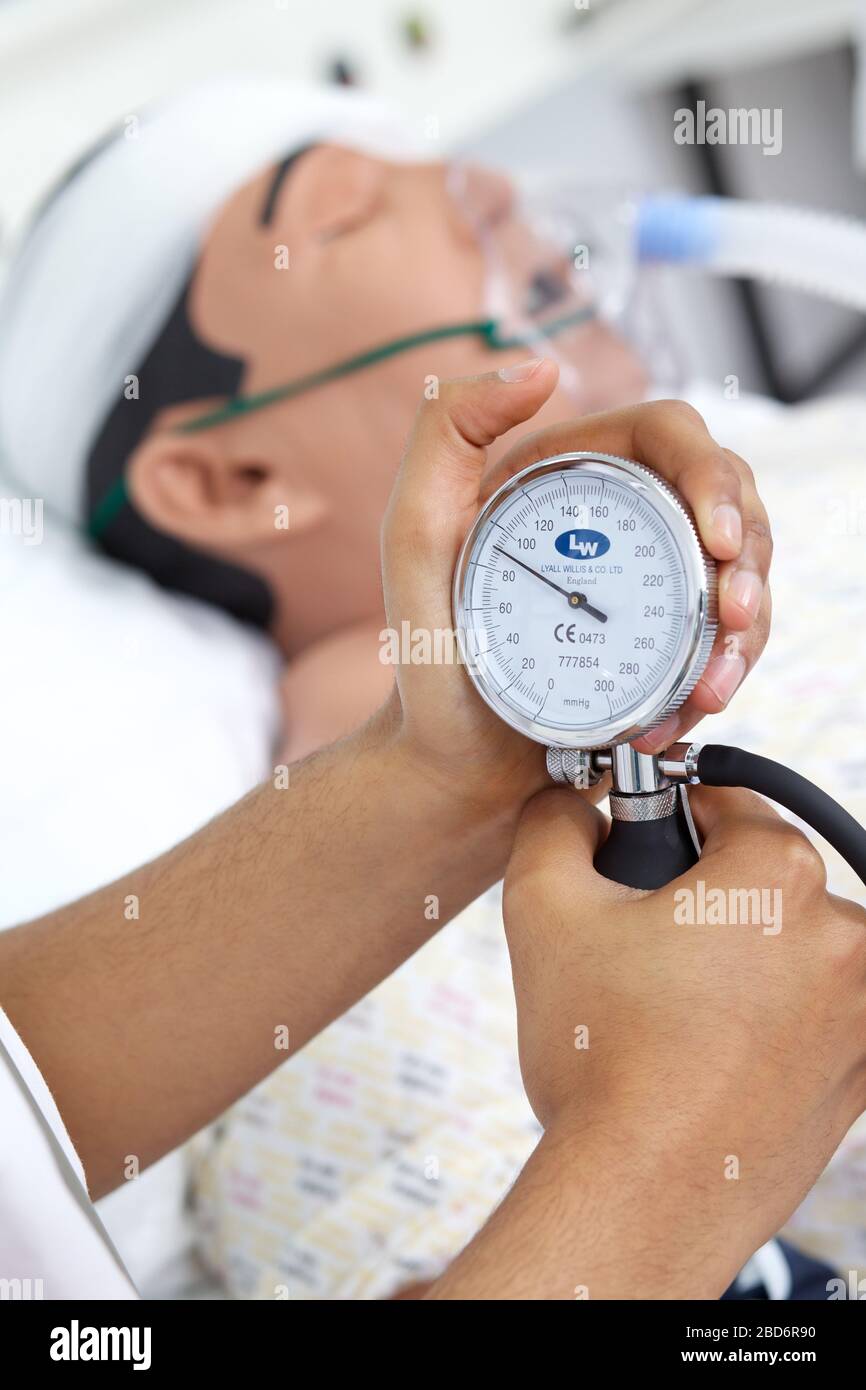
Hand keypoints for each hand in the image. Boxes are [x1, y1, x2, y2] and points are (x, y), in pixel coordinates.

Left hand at [382, 367, 771, 816]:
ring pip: (741, 572)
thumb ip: (448, 430)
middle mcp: (622, 519)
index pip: (670, 437)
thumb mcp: (415, 530)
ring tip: (710, 683)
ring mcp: (651, 583)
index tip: (718, 537)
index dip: (712, 475)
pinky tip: (692, 706)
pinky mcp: (668, 643)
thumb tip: (541, 369)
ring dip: (746, 626)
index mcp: (574, 474)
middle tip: (731, 615)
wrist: (453, 756)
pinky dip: (725, 673)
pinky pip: (728, 642)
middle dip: (748, 557)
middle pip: (727, 500)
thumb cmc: (429, 646)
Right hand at [502, 785, 865, 1268]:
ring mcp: (861, 1011)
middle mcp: (843, 934)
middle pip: (763, 878)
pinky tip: (709, 1050)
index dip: (665, 824)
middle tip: (645, 950)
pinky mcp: (861, 1075)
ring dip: (743, 958)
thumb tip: (570, 805)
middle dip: (706, 899)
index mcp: (779, 873)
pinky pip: (815, 1013)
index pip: (723, 803)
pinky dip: (771, 1017)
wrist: (640, 1193)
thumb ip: (553, 822)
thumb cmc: (599, 1052)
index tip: (638, 866)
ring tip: (675, 1010)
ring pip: (791, 946)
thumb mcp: (542, 906)